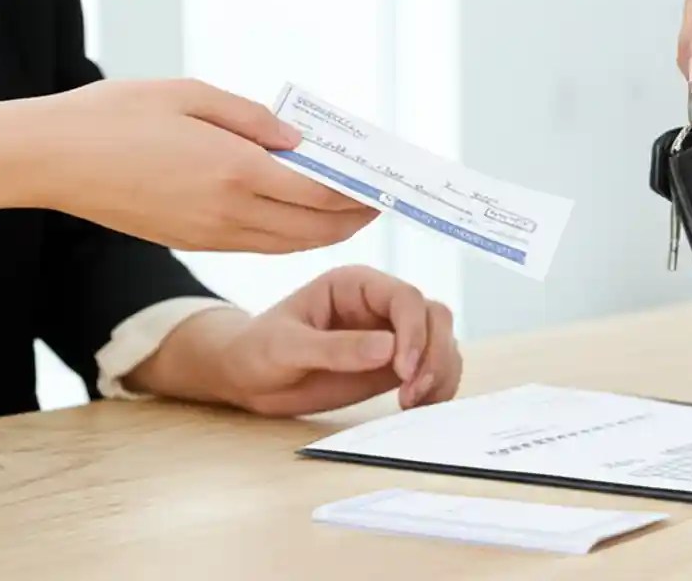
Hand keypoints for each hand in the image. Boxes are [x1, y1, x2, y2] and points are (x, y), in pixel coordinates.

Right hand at [30, 78, 376, 252]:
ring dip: (325, 233)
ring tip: (348, 216)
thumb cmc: (116, 114)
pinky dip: (290, 237)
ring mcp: (211, 233)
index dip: (356, 194)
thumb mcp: (191, 94)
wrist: (52, 159)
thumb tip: (299, 142)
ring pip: (288, 244)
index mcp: (235, 169)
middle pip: (313, 228)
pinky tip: (300, 221)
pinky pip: (258, 245)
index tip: (380, 186)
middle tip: (376, 204)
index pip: (318, 192)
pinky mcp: (193, 241)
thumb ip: (253, 119)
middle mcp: (229, 210)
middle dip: (352, 219)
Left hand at [126, 266, 461, 415]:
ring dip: (439, 372)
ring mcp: (394, 335)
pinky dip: (437, 387)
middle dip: (433, 354)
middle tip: (412, 394)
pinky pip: (434, 369)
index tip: (402, 371)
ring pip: (442, 342)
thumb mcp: (286, 348)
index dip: (413, 332)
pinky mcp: (397, 365)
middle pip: (434, 316)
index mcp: (356, 285)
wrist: (248, 379)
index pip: (406, 298)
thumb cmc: (257, 351)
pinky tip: (416, 407)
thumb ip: (335, 348)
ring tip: (412, 405)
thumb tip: (389, 348)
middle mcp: (381, 305)